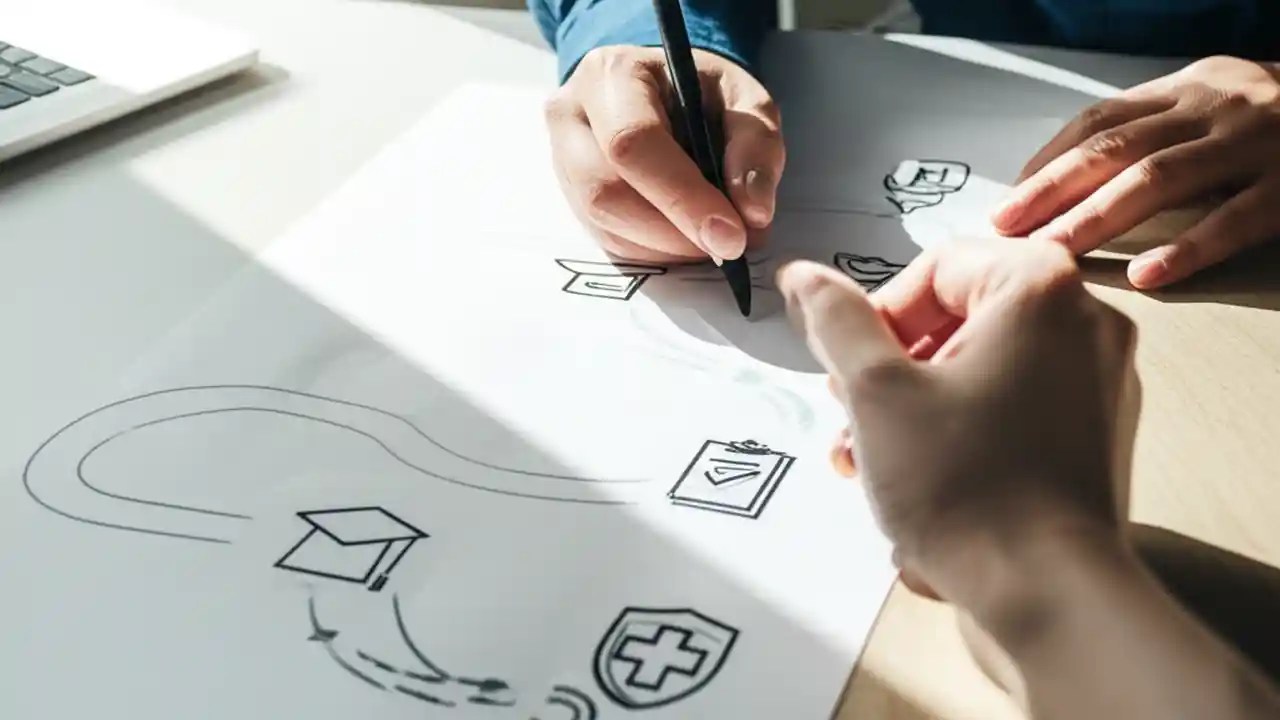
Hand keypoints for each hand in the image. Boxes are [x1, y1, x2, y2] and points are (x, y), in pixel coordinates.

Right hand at [543, 46, 783, 262]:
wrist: (665, 91)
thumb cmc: (702, 92)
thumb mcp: (744, 97)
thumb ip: (755, 145)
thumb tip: (751, 211)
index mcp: (613, 74)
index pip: (632, 143)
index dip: (681, 197)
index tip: (730, 235)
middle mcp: (572, 116)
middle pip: (605, 193)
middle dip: (673, 233)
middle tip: (728, 246)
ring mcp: (562, 160)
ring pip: (604, 225)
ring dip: (666, 248)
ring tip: (711, 240)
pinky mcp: (571, 197)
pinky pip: (607, 240)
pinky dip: (654, 252)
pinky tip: (685, 239)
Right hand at [777, 238, 1137, 609]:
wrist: (1050, 597)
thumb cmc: (960, 482)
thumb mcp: (875, 392)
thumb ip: (836, 320)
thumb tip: (801, 272)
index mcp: (1041, 288)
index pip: (935, 267)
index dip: (876, 317)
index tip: (847, 375)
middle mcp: (1086, 321)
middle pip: (959, 317)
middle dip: (889, 369)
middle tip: (848, 419)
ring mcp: (1101, 381)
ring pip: (981, 368)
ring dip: (913, 405)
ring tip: (864, 462)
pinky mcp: (1097, 436)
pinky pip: (1014, 407)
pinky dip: (961, 429)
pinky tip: (914, 480)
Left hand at [992, 56, 1279, 288]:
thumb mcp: (1217, 110)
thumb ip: (1157, 134)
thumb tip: (1067, 182)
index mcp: (1192, 87)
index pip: (1100, 120)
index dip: (1049, 161)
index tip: (1010, 201)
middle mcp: (1219, 105)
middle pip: (1116, 148)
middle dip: (1054, 191)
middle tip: (1008, 231)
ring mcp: (1259, 142)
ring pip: (1161, 179)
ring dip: (1098, 218)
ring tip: (1054, 254)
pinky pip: (1236, 219)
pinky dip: (1189, 247)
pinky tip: (1148, 274)